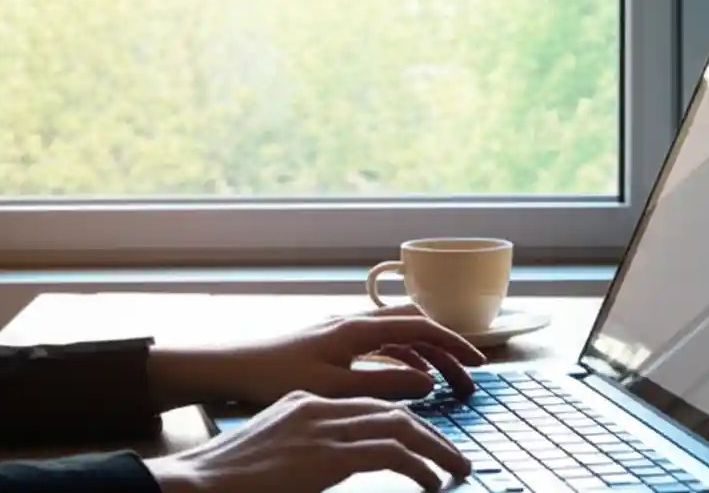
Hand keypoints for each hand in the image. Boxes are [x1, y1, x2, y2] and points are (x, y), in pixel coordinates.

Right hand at [145, 391, 470, 492]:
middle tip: (453, 456)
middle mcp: (317, 405)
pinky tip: (433, 481)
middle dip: (428, 433)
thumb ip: (306, 456)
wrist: (194, 484)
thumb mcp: (274, 458)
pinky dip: (419, 464)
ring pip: (400, 425)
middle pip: (390, 411)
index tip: (423, 443)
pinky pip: (391, 451)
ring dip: (435, 447)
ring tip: (456, 468)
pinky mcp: (328, 452)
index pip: (367, 406)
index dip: (402, 423)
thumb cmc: (228, 480)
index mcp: (303, 403)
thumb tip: (324, 472)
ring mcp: (323, 426)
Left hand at [147, 305, 486, 408]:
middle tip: (470, 376)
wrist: (229, 367)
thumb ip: (383, 384)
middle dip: (447, 349)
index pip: (421, 328)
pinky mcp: (334, 343)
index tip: (478, 363)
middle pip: (416, 326)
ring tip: (447, 383)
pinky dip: (404, 359)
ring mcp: (344, 331)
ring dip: (427, 356)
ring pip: (400, 336)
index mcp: (358, 328)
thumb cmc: (274, 375)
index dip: (454, 344)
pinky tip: (410, 380)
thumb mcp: (334, 387)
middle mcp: (355, 322)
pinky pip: (382, 346)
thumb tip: (427, 382)